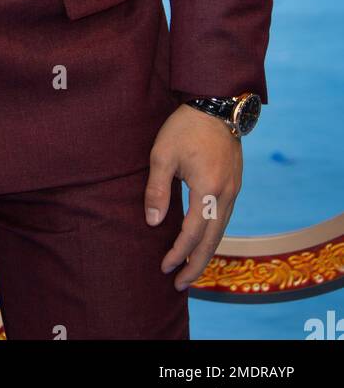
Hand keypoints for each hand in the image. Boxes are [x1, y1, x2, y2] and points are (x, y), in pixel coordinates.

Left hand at [145, 103, 242, 290]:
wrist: (217, 103)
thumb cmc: (185, 127)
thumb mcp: (162, 155)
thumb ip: (157, 191)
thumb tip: (152, 223)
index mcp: (208, 189)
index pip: (192, 232)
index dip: (178, 252)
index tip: (164, 267)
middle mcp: (226, 194)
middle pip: (212, 240)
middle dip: (196, 265)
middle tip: (180, 284)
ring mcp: (234, 189)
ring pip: (221, 231)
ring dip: (206, 253)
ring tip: (191, 270)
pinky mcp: (235, 183)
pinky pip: (225, 218)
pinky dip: (213, 236)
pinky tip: (203, 241)